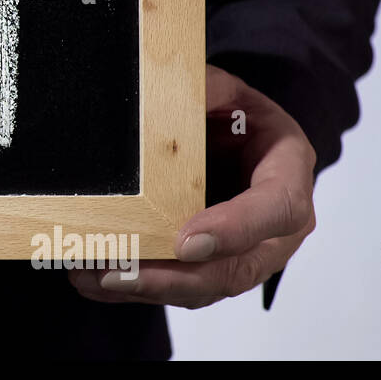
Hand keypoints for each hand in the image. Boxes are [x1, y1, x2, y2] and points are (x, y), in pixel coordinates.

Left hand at [69, 64, 316, 308]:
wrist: (232, 135)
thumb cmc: (231, 113)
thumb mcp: (224, 90)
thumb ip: (205, 91)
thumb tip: (169, 98)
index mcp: (288, 171)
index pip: (277, 208)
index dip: (235, 229)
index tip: (185, 242)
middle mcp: (276, 226)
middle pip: (237, 267)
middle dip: (177, 278)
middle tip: (122, 273)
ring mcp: (246, 253)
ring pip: (205, 287)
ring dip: (148, 288)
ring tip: (93, 278)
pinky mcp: (213, 267)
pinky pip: (179, 289)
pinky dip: (137, 288)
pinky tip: (92, 281)